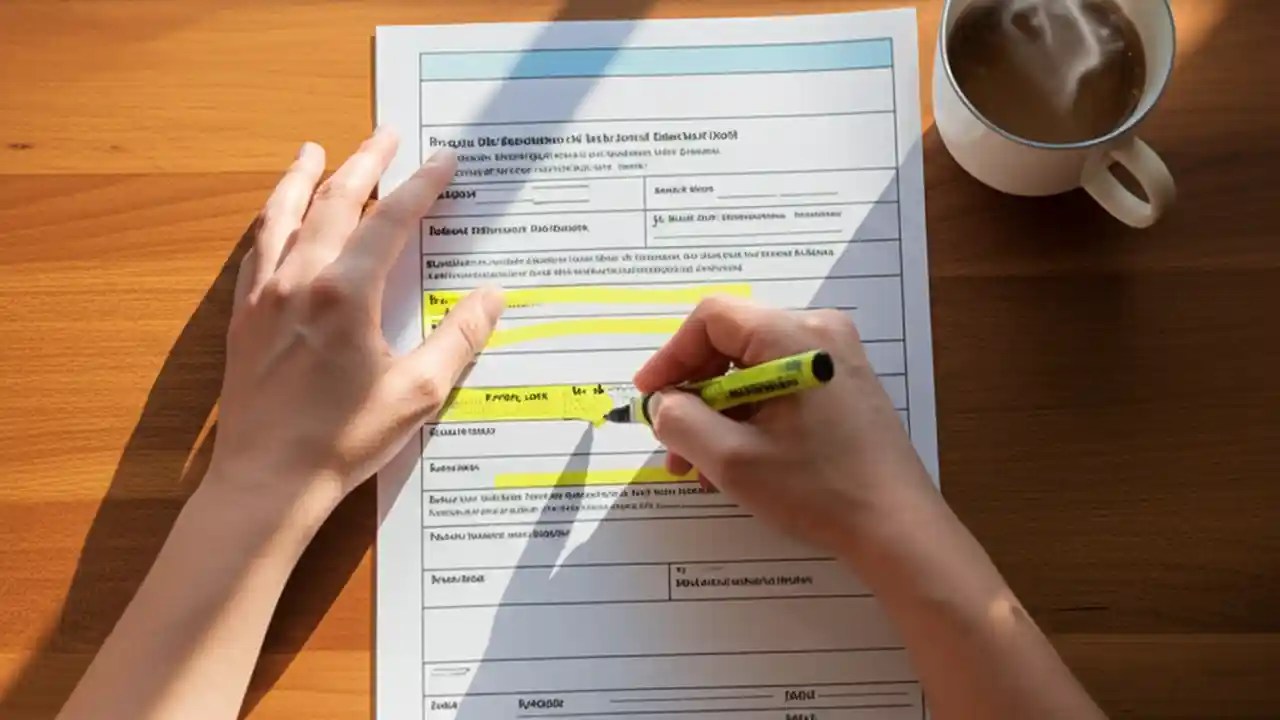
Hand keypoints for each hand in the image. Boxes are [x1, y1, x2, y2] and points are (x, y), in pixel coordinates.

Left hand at [210, 129, 503, 511]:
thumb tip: (492, 298)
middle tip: (386, 135)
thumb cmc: (344, 440)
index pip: (390, 220)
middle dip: (364, 163)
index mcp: (346, 293)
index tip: (442, 160)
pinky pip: (256, 249)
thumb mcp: (418, 393)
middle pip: (333, 201)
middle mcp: (300, 279)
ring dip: (303, 177)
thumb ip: (457, 339)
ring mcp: (264, 294)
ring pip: (283, 215)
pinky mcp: (242, 315)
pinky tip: (276, 217)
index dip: (421, 186)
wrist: (267, 481)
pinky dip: (271, 220)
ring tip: (315, 150)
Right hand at [634, 296, 936, 557]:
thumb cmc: (817, 489)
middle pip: (733, 343)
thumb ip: (682, 421)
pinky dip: (752, 416)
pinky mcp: (846, 386)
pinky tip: (737, 462)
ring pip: (755, 370)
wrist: (898, 527)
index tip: (650, 397)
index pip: (711, 318)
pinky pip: (782, 385)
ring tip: (700, 466)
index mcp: (792, 336)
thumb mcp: (732, 459)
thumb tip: (663, 403)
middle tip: (672, 443)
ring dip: (720, 413)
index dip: (671, 356)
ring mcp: (838, 359)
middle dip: (694, 394)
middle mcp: (819, 333)